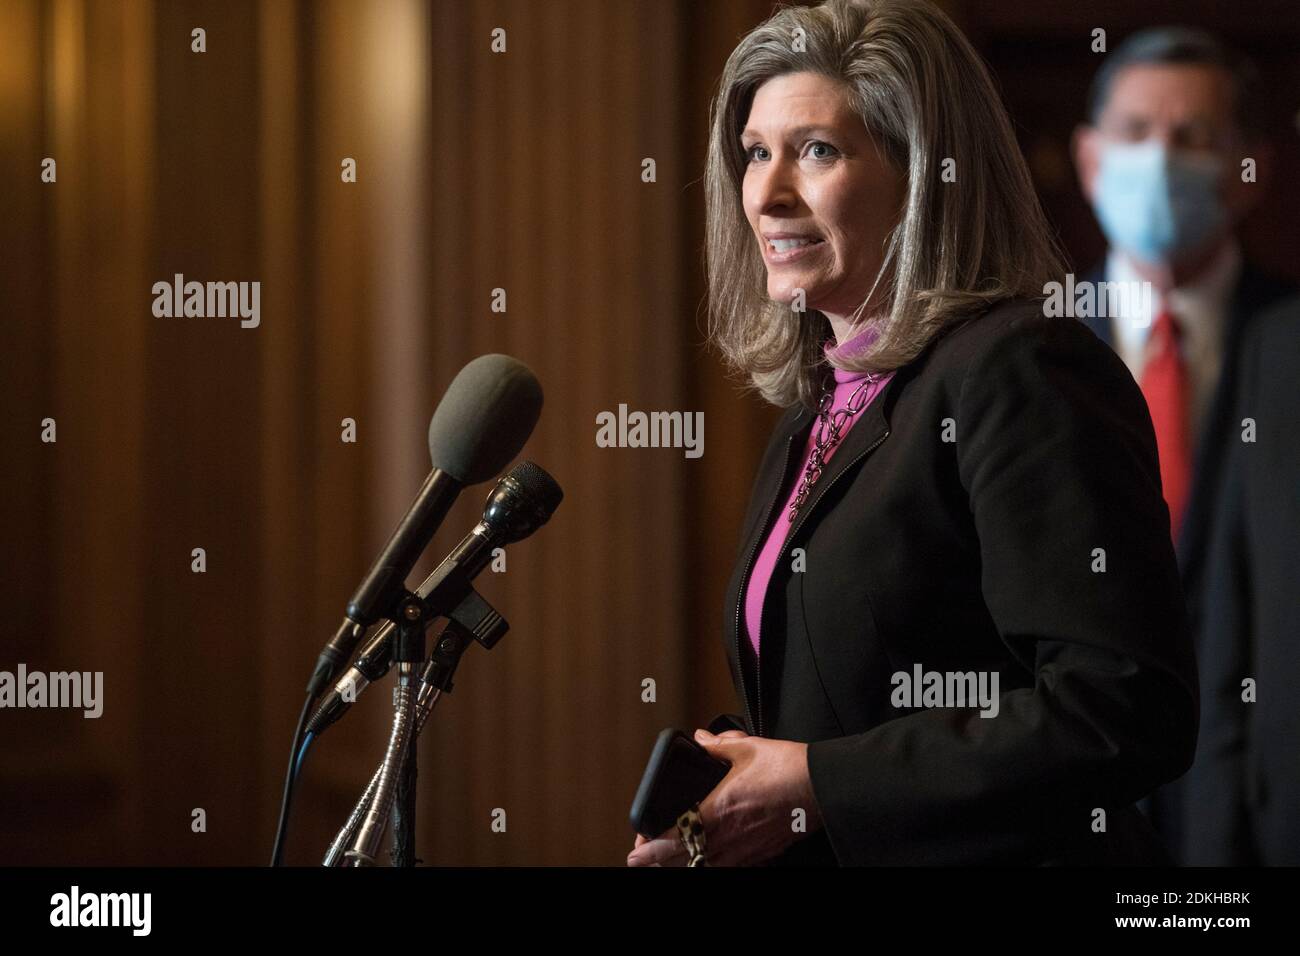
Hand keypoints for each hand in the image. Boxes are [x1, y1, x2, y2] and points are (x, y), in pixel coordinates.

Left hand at [626, 729, 821, 866]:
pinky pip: (732, 865)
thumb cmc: (789, 768)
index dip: (655, 846)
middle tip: (641, 861)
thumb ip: (719, 746)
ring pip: (708, 866)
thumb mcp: (749, 748)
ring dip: (685, 865)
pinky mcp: (764, 852)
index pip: (680, 834)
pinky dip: (714, 865)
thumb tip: (703, 739)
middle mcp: (732, 834)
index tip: (637, 850)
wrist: (824, 786)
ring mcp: (749, 847)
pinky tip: (708, 861)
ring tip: (667, 863)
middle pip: (688, 858)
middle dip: (661, 861)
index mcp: (723, 808)